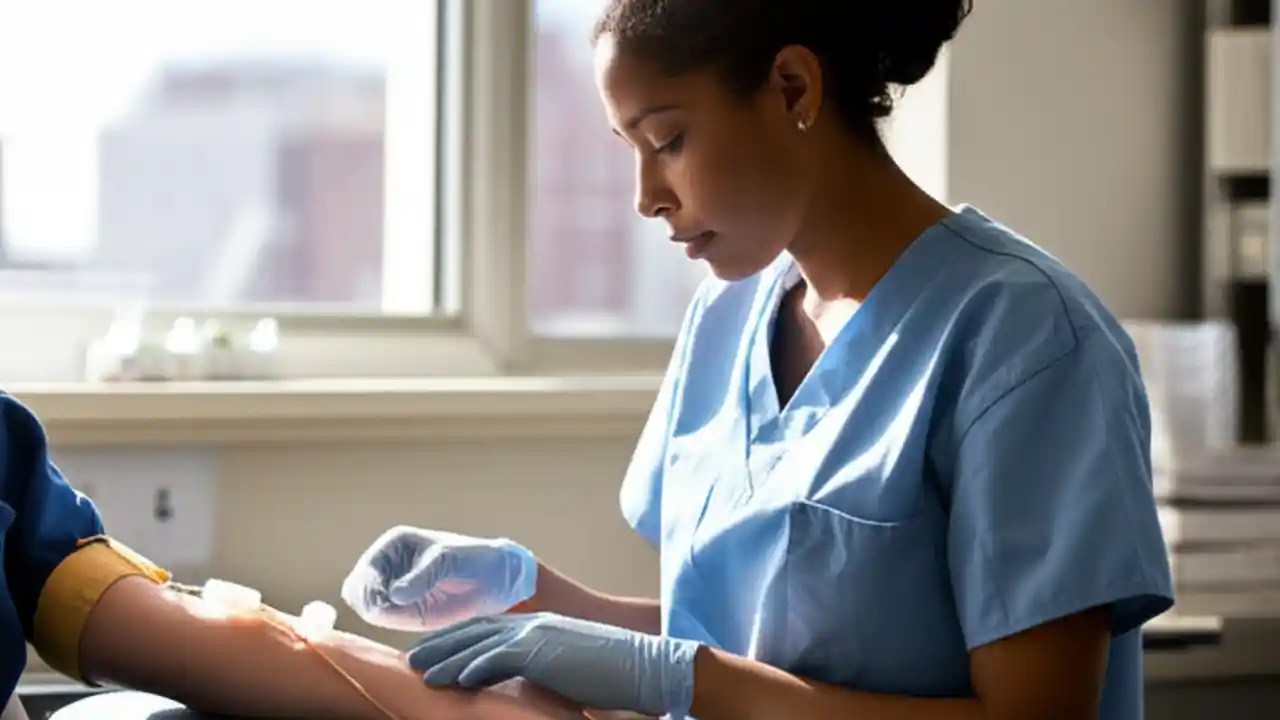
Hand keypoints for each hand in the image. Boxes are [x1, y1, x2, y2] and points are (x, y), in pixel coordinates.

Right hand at [341, 526, 537, 631]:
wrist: (495, 579)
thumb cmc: (474, 558)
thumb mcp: (449, 561)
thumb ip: (423, 577)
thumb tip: (395, 595)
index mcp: (393, 545)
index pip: (365, 571)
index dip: (369, 589)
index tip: (386, 602)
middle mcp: (388, 566)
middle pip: (357, 590)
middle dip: (370, 604)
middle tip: (391, 613)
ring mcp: (393, 588)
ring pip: (365, 607)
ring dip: (379, 614)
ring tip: (407, 614)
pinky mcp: (404, 609)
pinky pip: (383, 619)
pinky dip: (389, 622)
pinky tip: (411, 617)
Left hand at [408, 613, 699, 717]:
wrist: (644, 666)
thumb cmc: (613, 673)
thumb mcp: (569, 666)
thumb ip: (541, 666)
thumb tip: (519, 682)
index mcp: (540, 625)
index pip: (488, 628)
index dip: (458, 638)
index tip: (434, 651)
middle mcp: (534, 623)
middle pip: (476, 630)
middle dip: (442, 644)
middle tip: (413, 658)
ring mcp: (538, 634)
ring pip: (480, 643)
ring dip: (448, 657)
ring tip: (421, 672)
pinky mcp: (543, 650)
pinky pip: (499, 657)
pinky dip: (475, 666)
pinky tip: (455, 679)